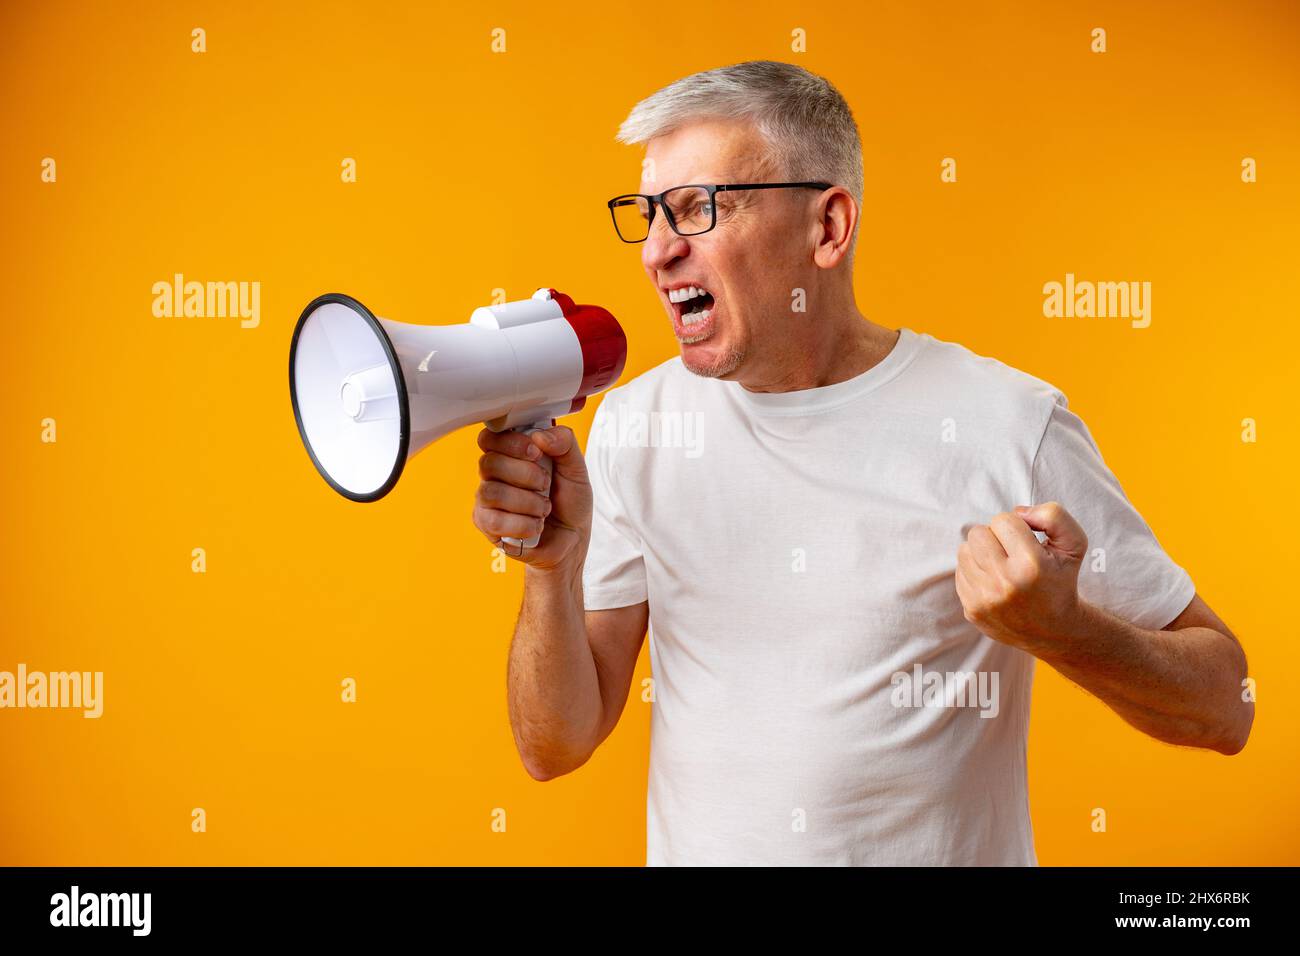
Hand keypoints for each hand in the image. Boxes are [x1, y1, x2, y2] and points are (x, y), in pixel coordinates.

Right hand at [472, 425, 592, 570]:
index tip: (536, 453)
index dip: (511, 443)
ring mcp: (487, 501)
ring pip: (492, 493)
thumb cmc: (569, 501)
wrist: (572, 538)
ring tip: (545, 509)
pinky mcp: (487, 525)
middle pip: (489, 463)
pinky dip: (524, 524)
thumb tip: (540, 436)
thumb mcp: (576, 468)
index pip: (490, 438)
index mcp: (511, 455)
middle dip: (525, 475)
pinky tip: (536, 525)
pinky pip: (495, 521)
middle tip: (546, 485)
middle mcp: (494, 475)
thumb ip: (564, 443)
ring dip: (528, 502)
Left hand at [955, 501, 1087, 652]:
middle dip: (994, 536)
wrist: (1054, 630)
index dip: (1016, 526)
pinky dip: (975, 572)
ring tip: (1003, 566)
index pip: (1002, 520)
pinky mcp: (972, 610)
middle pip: (977, 533)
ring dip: (981, 553)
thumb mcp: (1073, 543)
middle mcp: (1005, 583)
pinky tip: (995, 582)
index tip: (1027, 542)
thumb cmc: (1061, 579)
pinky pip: (960, 572)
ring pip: (964, 550)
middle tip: (1011, 552)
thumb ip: (1052, 515)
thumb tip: (1018, 512)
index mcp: (1031, 565)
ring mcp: (985, 599)